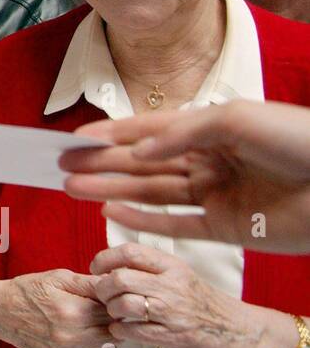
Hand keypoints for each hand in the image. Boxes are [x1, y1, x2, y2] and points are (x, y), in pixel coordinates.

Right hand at [0, 269, 113, 347]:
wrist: (1, 311)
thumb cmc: (28, 292)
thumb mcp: (59, 278)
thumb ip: (90, 283)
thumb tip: (114, 286)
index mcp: (72, 312)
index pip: (112, 313)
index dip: (111, 304)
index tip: (104, 300)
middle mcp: (69, 339)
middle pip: (111, 334)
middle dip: (108, 321)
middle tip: (94, 311)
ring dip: (100, 337)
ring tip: (82, 323)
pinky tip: (75, 336)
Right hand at [62, 101, 309, 252]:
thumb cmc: (299, 141)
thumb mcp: (237, 119)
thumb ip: (182, 133)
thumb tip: (139, 149)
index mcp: (212, 129)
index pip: (150, 131)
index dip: (111, 134)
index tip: (75, 139)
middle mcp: (209, 160)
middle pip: (143, 164)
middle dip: (101, 163)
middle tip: (61, 166)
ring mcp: (215, 195)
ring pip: (151, 192)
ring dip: (110, 189)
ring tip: (72, 187)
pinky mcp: (225, 228)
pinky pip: (175, 225)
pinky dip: (142, 219)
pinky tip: (111, 211)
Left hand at [90, 243, 291, 347]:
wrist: (240, 332)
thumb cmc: (205, 303)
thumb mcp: (181, 275)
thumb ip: (151, 267)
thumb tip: (112, 263)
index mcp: (172, 266)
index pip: (130, 251)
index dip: (105, 259)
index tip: (96, 268)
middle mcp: (172, 285)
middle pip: (121, 278)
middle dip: (103, 288)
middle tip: (103, 295)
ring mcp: (174, 312)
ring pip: (125, 304)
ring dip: (111, 310)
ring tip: (114, 313)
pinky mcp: (175, 336)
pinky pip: (136, 331)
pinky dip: (121, 330)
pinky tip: (121, 329)